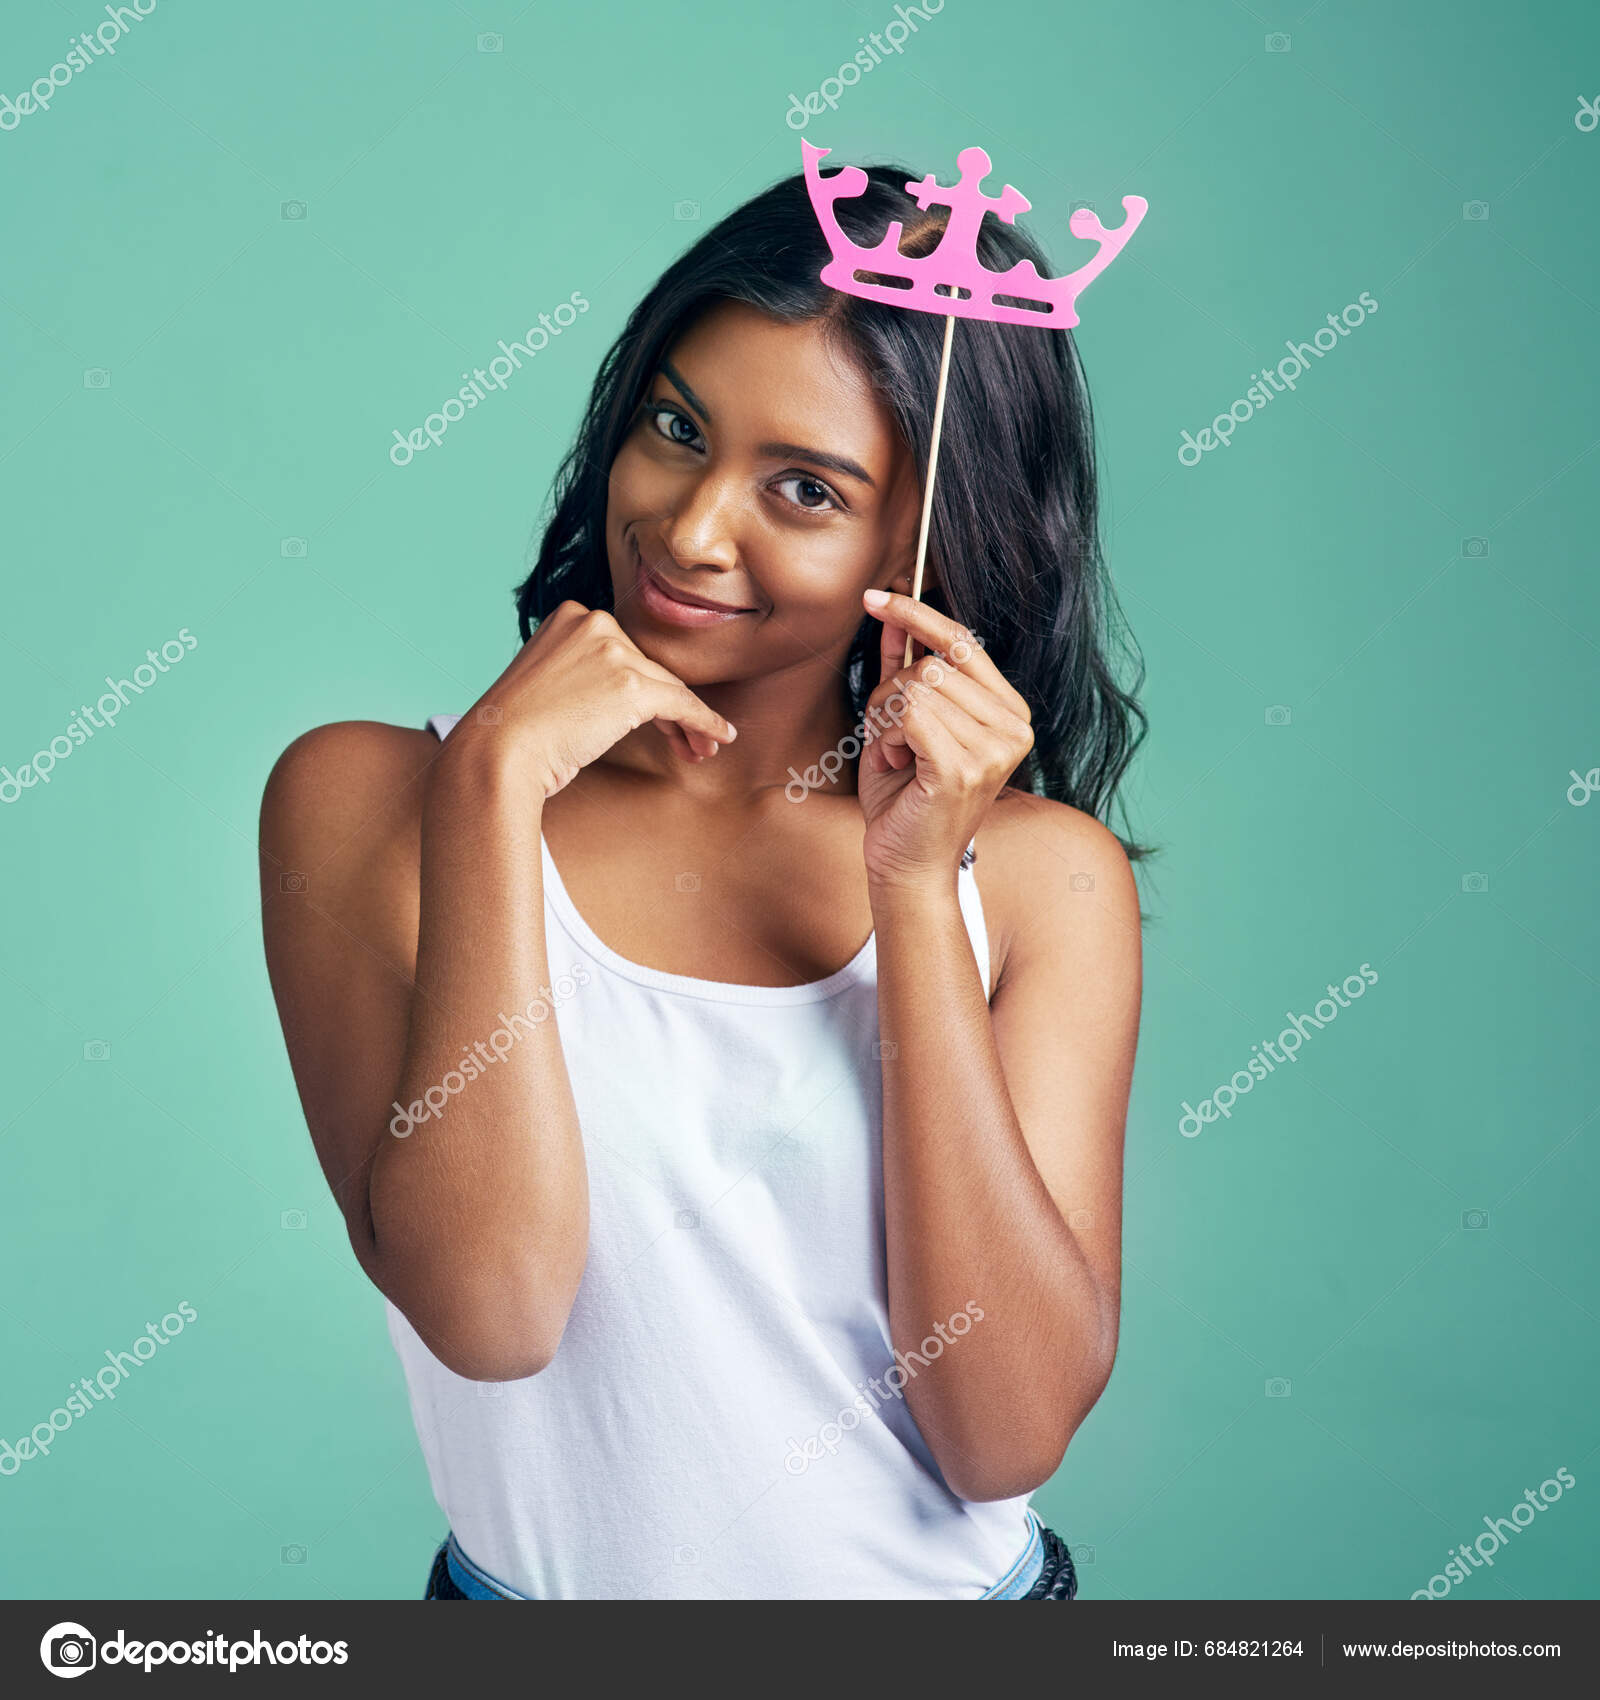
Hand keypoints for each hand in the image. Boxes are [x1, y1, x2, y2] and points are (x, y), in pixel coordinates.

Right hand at [441, 601, 735, 799]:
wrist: (496, 753)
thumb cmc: (513, 733)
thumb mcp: (547, 684)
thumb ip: (583, 674)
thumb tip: (625, 698)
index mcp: (569, 615)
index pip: (625, 652)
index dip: (647, 688)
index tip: (659, 718)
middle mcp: (594, 622)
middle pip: (650, 668)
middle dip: (670, 708)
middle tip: (689, 742)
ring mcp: (613, 650)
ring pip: (669, 688)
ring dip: (689, 721)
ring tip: (700, 749)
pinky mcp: (632, 684)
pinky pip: (683, 704)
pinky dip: (704, 723)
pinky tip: (718, 738)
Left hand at [857, 589, 1032, 890]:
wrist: (907, 865)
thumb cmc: (905, 798)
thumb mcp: (901, 723)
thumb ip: (902, 669)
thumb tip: (890, 615)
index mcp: (1009, 712)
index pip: (962, 642)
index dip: (916, 614)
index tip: (874, 596)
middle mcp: (1014, 727)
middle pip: (930, 663)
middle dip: (891, 696)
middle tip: (893, 740)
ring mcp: (995, 748)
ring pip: (916, 687)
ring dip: (887, 722)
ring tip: (899, 759)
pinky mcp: (966, 767)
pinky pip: (910, 714)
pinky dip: (887, 738)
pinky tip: (897, 766)